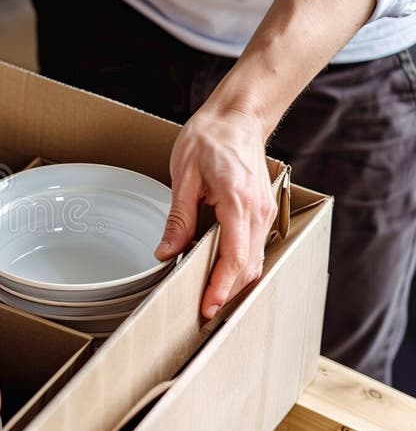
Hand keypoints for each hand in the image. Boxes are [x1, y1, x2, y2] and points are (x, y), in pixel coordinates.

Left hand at [155, 106, 277, 318]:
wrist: (237, 116)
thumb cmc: (210, 138)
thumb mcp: (183, 176)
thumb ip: (178, 219)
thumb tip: (167, 253)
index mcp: (238, 202)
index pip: (234, 258)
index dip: (221, 288)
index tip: (206, 308)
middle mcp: (258, 212)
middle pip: (248, 267)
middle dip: (228, 293)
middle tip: (203, 313)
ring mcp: (264, 212)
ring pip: (254, 261)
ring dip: (234, 283)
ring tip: (210, 300)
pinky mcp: (261, 211)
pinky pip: (254, 247)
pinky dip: (240, 266)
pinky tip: (221, 275)